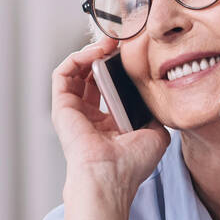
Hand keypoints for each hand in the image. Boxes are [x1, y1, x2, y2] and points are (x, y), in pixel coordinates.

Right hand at [51, 37, 169, 194]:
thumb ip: (155, 115)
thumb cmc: (131, 164)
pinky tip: (97, 53)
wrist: (110, 176)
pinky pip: (64, 74)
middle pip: (93, 76)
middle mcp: (90, 117)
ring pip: (77, 72)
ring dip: (92, 53)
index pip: (111, 89)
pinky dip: (78, 58)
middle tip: (121, 42)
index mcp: (109, 125)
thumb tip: (158, 100)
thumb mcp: (155, 134)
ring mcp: (74, 112)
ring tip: (109, 43)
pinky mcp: (61, 107)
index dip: (121, 70)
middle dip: (107, 57)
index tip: (134, 55)